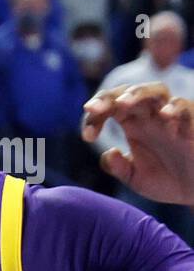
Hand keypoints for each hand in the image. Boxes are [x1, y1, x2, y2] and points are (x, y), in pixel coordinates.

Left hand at [82, 82, 193, 202]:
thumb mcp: (136, 178)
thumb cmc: (168, 179)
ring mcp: (172, 117)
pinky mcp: (193, 123)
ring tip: (123, 104)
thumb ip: (119, 168)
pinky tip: (165, 119)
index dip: (93, 118)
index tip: (87, 136)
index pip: (109, 109)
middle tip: (93, 109)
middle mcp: (150, 116)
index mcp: (133, 124)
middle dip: (109, 97)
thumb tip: (109, 153)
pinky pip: (185, 108)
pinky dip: (174, 110)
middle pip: (128, 92)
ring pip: (157, 90)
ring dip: (138, 93)